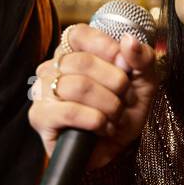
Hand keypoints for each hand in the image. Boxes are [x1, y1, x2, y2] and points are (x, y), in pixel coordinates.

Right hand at [27, 23, 159, 171]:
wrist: (115, 150)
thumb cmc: (124, 112)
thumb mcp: (143, 82)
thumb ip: (142, 58)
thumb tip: (130, 41)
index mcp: (74, 53)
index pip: (79, 34)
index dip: (106, 47)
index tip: (126, 66)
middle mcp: (53, 68)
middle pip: (83, 62)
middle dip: (115, 84)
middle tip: (124, 100)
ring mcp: (42, 92)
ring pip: (78, 86)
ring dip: (108, 105)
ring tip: (114, 116)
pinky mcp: (40, 117)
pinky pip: (69, 111)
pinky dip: (95, 121)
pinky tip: (102, 128)